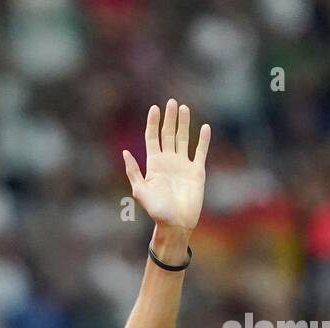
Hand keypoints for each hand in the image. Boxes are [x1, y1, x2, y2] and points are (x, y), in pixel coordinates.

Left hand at [123, 99, 209, 231]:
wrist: (176, 224)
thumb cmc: (157, 211)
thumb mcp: (140, 191)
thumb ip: (133, 172)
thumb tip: (125, 152)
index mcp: (154, 165)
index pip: (153, 138)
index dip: (153, 123)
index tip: (154, 108)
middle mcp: (168, 162)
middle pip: (168, 135)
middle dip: (169, 119)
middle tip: (171, 102)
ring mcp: (183, 165)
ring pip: (183, 139)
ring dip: (184, 124)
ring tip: (184, 108)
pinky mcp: (197, 171)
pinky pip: (200, 152)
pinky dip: (203, 140)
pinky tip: (204, 127)